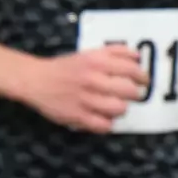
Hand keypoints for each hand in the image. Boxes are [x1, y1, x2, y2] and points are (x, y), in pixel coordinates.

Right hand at [20, 44, 148, 132]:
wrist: (35, 80)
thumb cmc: (65, 67)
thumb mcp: (89, 53)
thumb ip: (114, 51)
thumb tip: (137, 56)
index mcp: (97, 62)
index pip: (132, 70)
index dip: (142, 77)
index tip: (143, 81)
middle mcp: (92, 80)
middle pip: (129, 91)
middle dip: (134, 94)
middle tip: (130, 95)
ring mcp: (85, 100)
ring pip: (119, 109)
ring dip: (121, 109)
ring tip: (114, 106)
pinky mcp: (77, 116)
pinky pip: (103, 125)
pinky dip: (107, 123)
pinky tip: (102, 118)